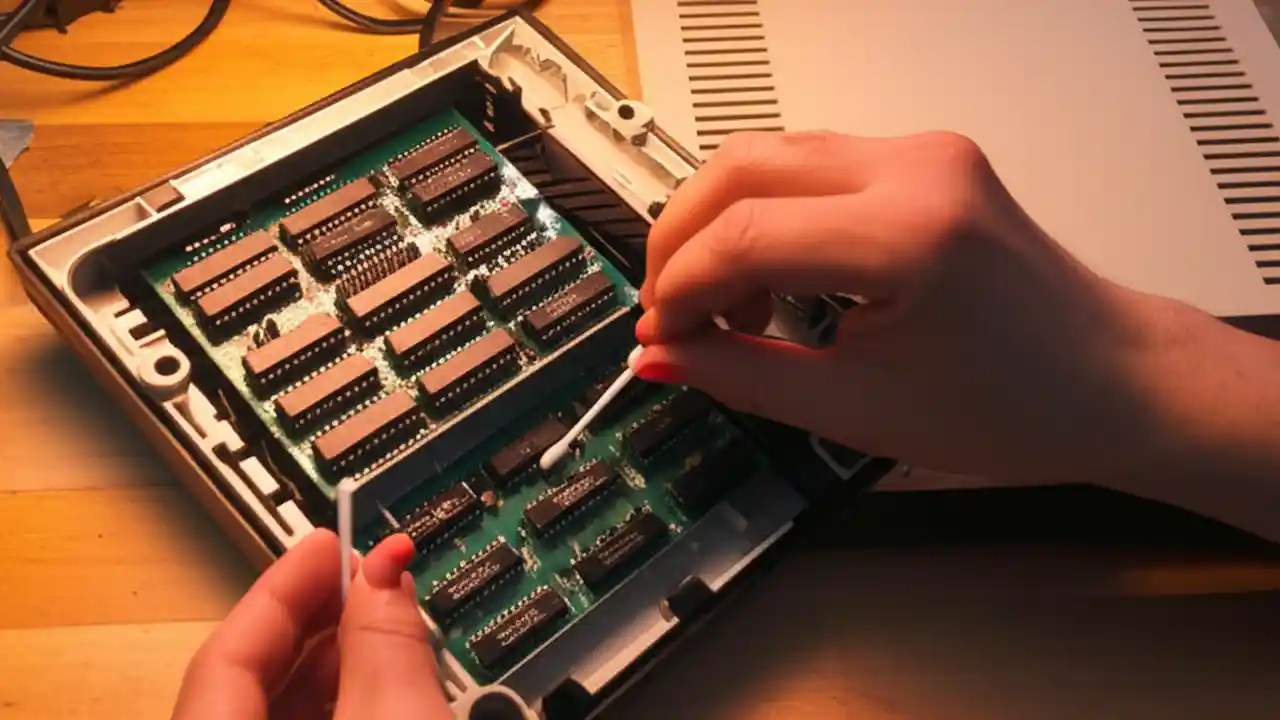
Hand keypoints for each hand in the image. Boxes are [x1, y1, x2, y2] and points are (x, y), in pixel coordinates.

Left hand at [172, 530, 451, 719]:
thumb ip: (384, 646)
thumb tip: (380, 575)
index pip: (225, 651)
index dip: (284, 588)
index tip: (331, 542)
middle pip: (246, 678)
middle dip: (313, 622)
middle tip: (367, 579)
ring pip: (274, 714)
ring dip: (332, 665)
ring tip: (386, 628)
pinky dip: (340, 707)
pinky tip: (380, 687)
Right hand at [634, 130, 1208, 485]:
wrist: (1110, 380)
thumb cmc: (1019, 404)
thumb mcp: (860, 409)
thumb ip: (744, 375)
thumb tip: (663, 356)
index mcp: (910, 234)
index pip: (744, 234)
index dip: (680, 289)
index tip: (659, 336)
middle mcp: (918, 169)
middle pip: (741, 167)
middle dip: (681, 241)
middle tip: (670, 313)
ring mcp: (924, 153)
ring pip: (770, 153)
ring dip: (721, 224)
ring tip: (725, 307)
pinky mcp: (924, 159)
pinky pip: (810, 164)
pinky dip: (766, 214)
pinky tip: (769, 277)